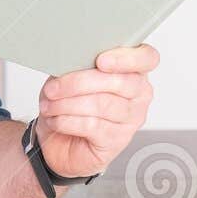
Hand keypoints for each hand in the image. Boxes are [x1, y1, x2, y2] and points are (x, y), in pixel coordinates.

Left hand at [35, 44, 157, 178]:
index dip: (126, 58)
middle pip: (119, 82)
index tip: (101, 60)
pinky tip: (56, 120)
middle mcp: (138, 94)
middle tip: (53, 89)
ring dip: (68, 104)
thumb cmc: (69, 103)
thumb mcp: (70, 75)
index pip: (147, 58)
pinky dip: (67, 121)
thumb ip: (79, 63)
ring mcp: (131, 118)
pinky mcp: (118, 139)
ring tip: (49, 106)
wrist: (58, 139)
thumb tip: (70, 58)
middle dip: (78, 83)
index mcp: (132, 70)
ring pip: (102, 104)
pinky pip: (92, 125)